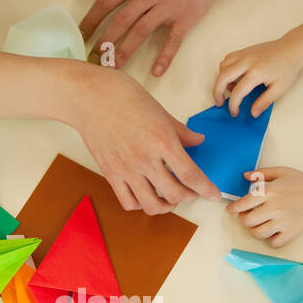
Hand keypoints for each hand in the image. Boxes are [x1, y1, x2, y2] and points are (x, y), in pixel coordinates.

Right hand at [68, 64, 220, 213]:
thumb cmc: (123, 96)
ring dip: (166, 206)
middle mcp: (145, 159)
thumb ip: (181, 131)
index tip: (214, 196)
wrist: (88, 97)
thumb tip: (198, 141)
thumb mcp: (160, 110)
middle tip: (192, 191)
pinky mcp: (110, 174)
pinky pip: (129, 202)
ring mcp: (126, 169)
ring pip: (152, 205)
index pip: (190, 175)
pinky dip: (141, 205)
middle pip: (175, 194)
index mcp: (162, 141)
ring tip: (169, 198)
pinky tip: (146, 195)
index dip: (206, 189)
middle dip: (189, 197)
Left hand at [80, 0, 240, 76]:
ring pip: (140, 32)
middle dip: (104, 42)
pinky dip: (165, 57)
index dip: (91, 20)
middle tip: (93, 59)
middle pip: (120, 21)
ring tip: (114, 68)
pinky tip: (156, 72)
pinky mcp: (186, 16)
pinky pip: (173, 41)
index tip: (81, 34)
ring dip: (125, 52)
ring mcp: (167, 6)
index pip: (106, 2)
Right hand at [213, 34, 302, 117]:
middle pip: (223, 77)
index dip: (233, 105)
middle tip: (219, 102)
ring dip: (221, 80)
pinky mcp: (244, 51)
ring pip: (222, 66)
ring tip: (229, 89)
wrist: (292, 48)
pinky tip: (233, 76)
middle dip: (217, 92)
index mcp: (257, 73)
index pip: (238, 92)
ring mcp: (244, 54)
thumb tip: (253, 113)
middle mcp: (247, 62)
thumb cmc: (288, 67)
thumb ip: (264, 102)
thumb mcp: (279, 89)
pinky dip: (225, 69)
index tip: (235, 112)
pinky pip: (228, 59)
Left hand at [226, 165, 302, 245]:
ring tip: (259, 224)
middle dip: (244, 219)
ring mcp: (282, 222)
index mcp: (270, 191)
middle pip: (247, 221)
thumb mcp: (282, 172)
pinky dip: (270, 239)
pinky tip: (273, 231)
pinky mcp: (290, 232)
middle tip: (248, 216)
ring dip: (255, 230)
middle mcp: (274, 207)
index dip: (234, 208)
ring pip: (258, 234)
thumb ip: (262, 173)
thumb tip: (245, 176)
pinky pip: (273, 243)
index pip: (243, 203)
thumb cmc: (302, 184)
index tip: (231, 210)